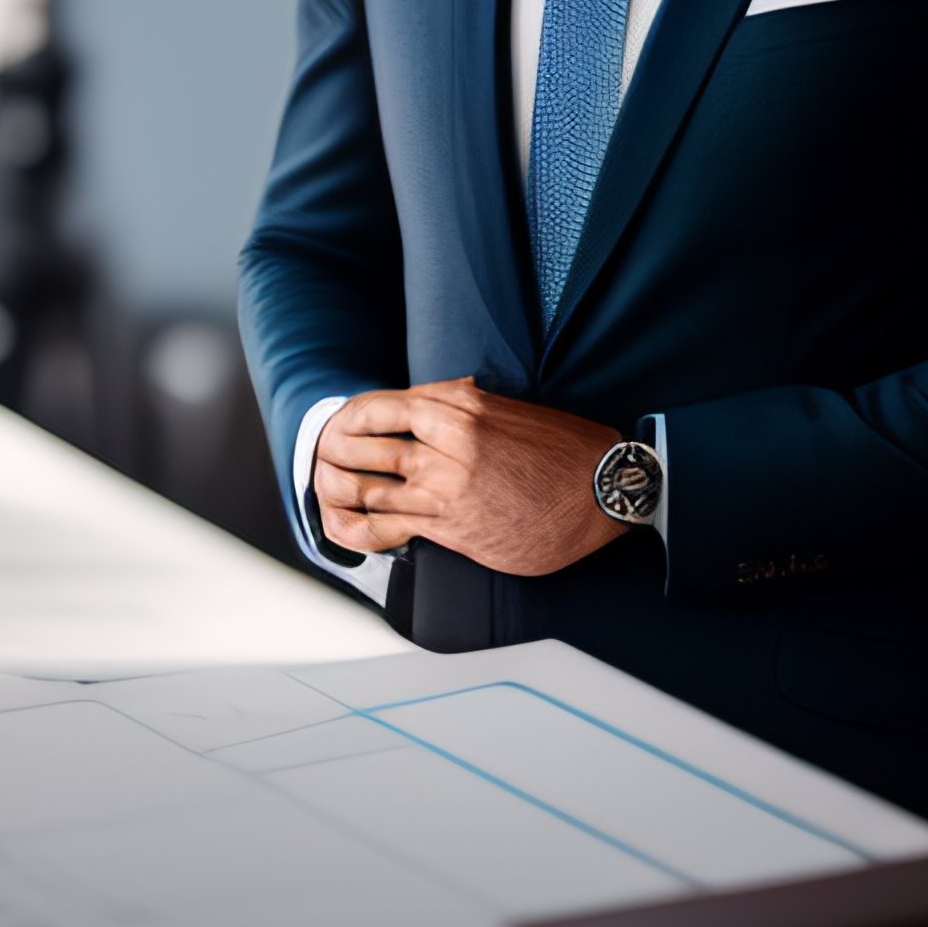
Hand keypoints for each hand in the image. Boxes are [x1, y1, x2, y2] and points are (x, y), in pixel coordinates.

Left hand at [314, 379, 627, 577]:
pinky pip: (384, 528)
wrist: (603, 492)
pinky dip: (352, 529)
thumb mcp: (513, 409)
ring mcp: (447, 487)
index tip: (341, 426)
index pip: (384, 406)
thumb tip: (436, 397)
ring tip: (327, 491)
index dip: (352, 418)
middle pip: (367, 444)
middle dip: (335, 453)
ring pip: (368, 486)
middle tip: (324, 460)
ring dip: (340, 490)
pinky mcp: (451, 527)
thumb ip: (469, 403)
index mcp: (463, 407)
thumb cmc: (566, 451)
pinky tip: (340, 529)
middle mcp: (450, 443)